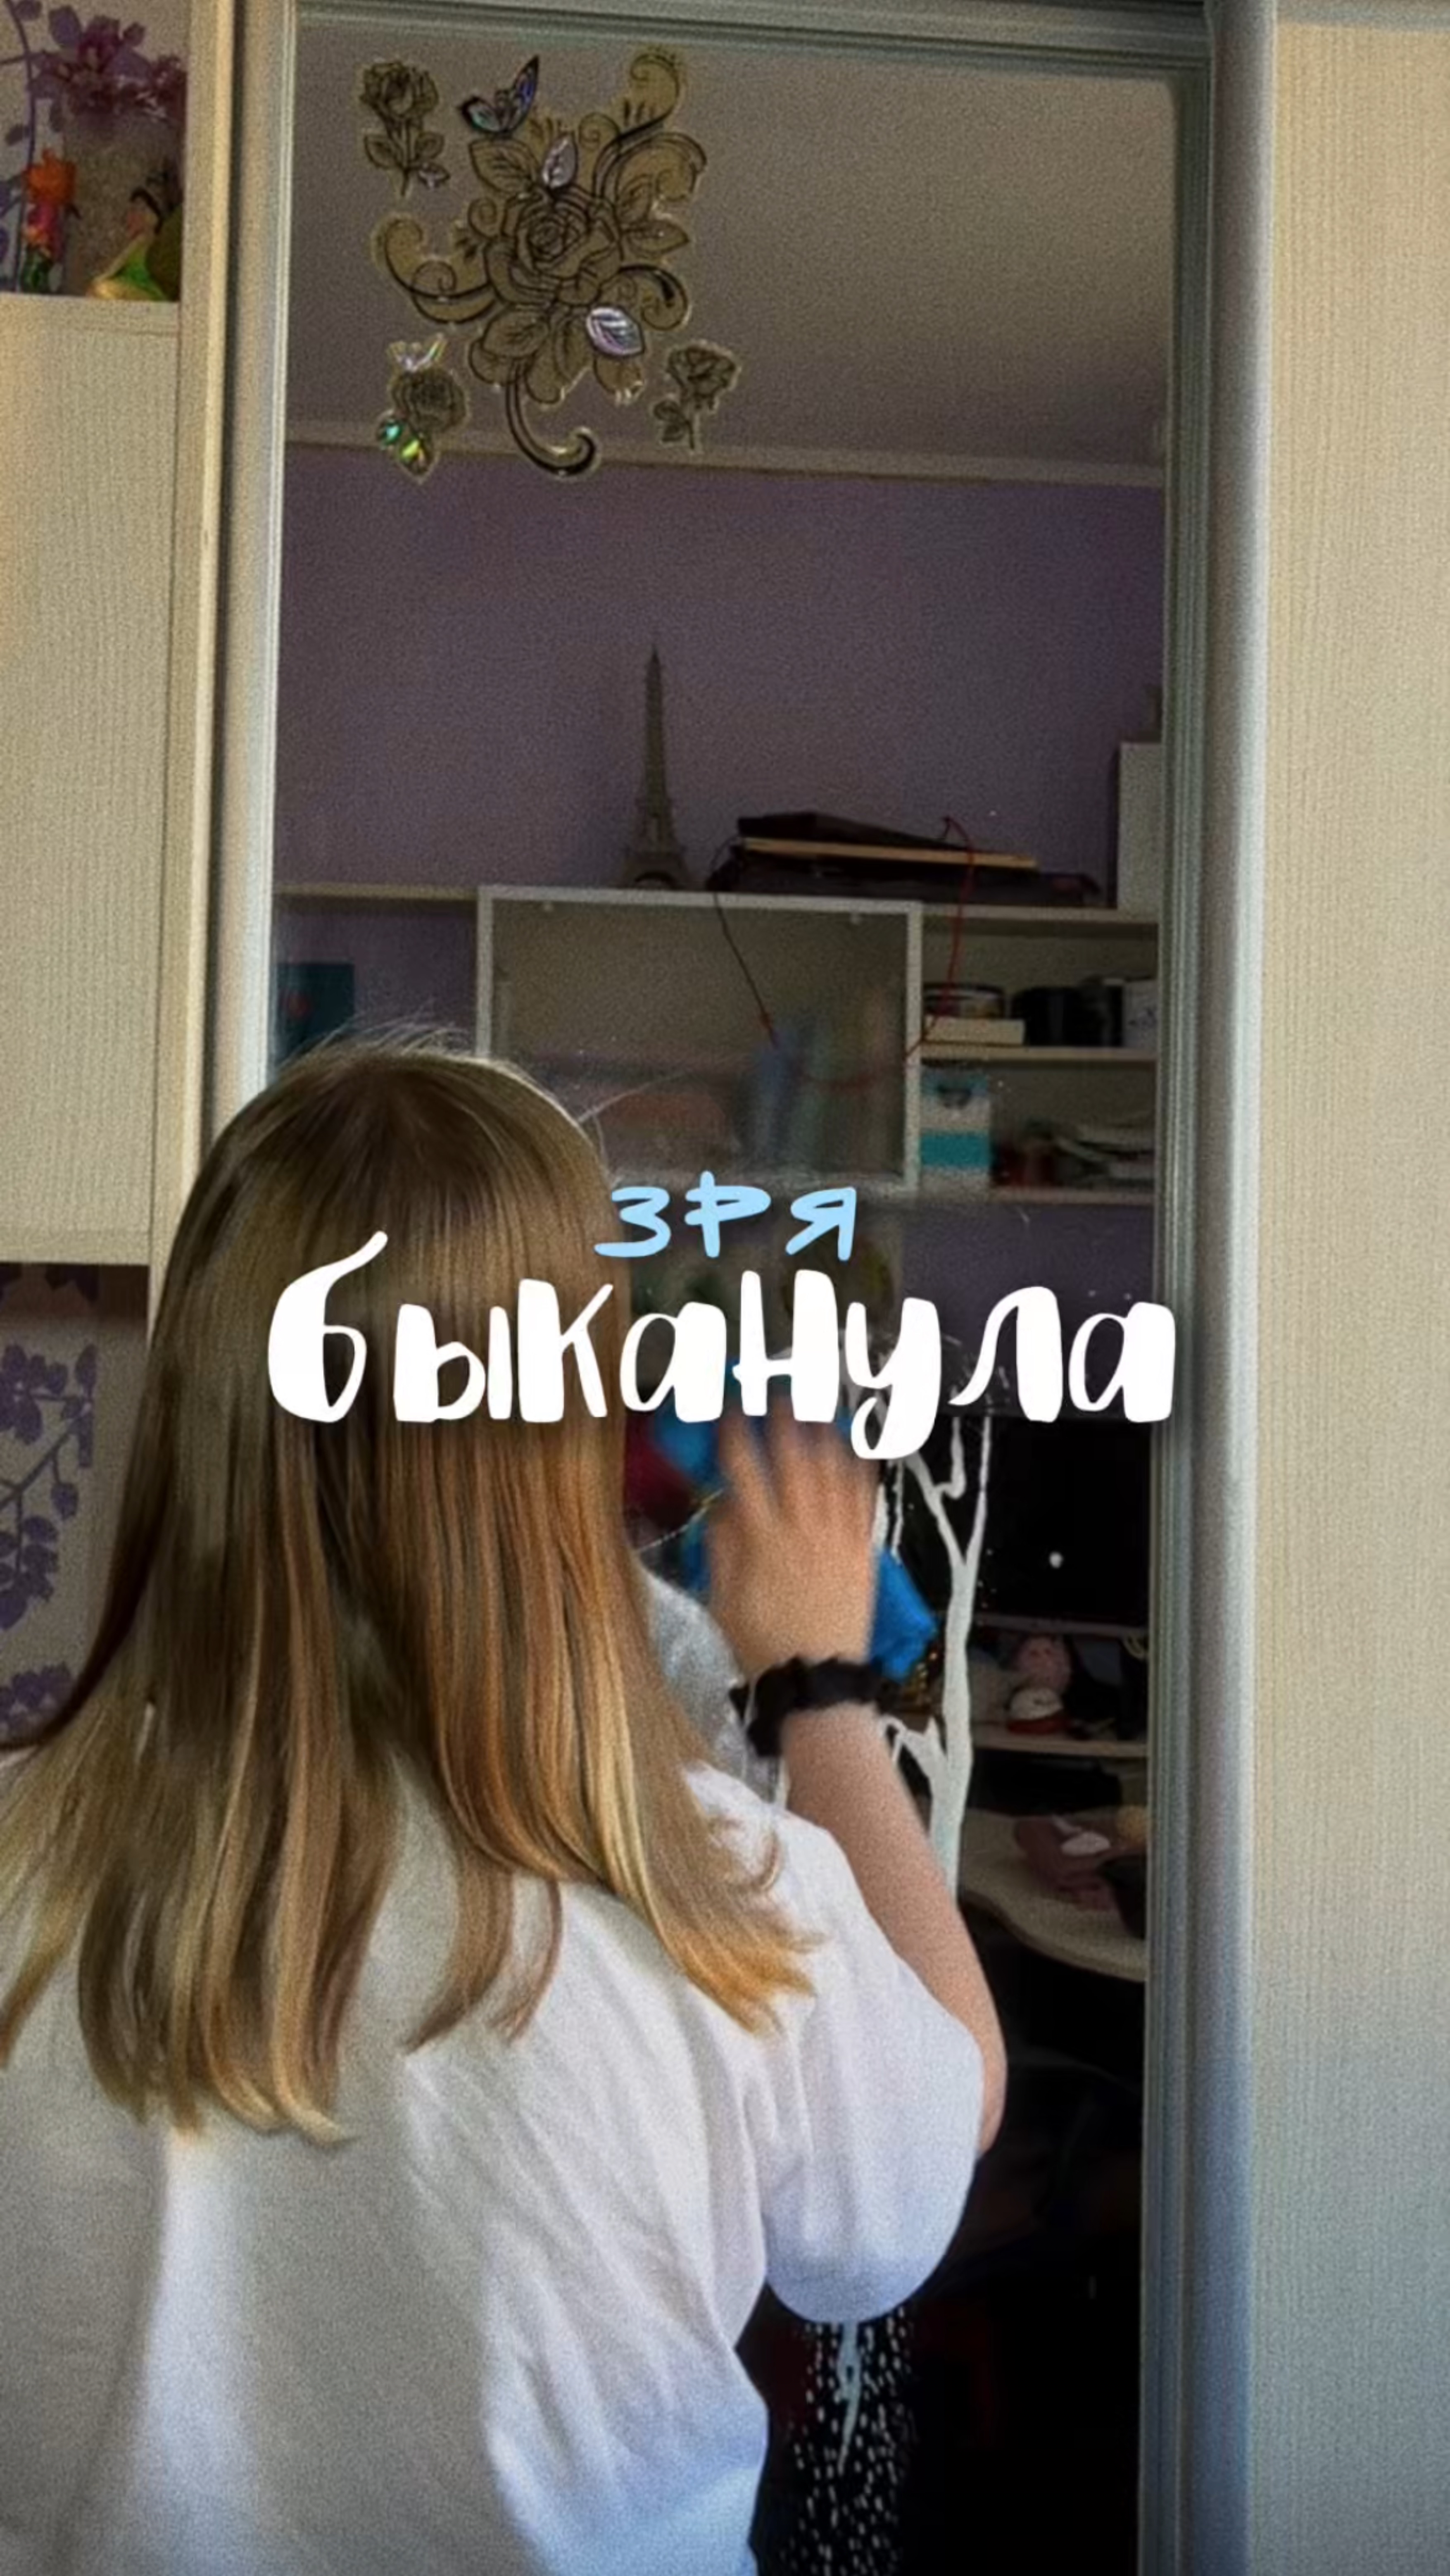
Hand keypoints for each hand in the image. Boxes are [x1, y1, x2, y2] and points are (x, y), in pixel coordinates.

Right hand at [706, 1410, 876, 1679]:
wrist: (816, 1680)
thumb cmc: (761, 1642)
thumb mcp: (723, 1599)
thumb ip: (721, 1547)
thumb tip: (721, 1504)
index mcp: (762, 1539)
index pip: (745, 1472)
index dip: (735, 1434)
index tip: (729, 1406)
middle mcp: (802, 1528)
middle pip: (794, 1460)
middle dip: (785, 1420)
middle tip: (780, 1389)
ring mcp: (837, 1537)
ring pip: (833, 1473)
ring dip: (824, 1435)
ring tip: (819, 1406)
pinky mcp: (863, 1551)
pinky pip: (864, 1502)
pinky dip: (861, 1471)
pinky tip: (859, 1449)